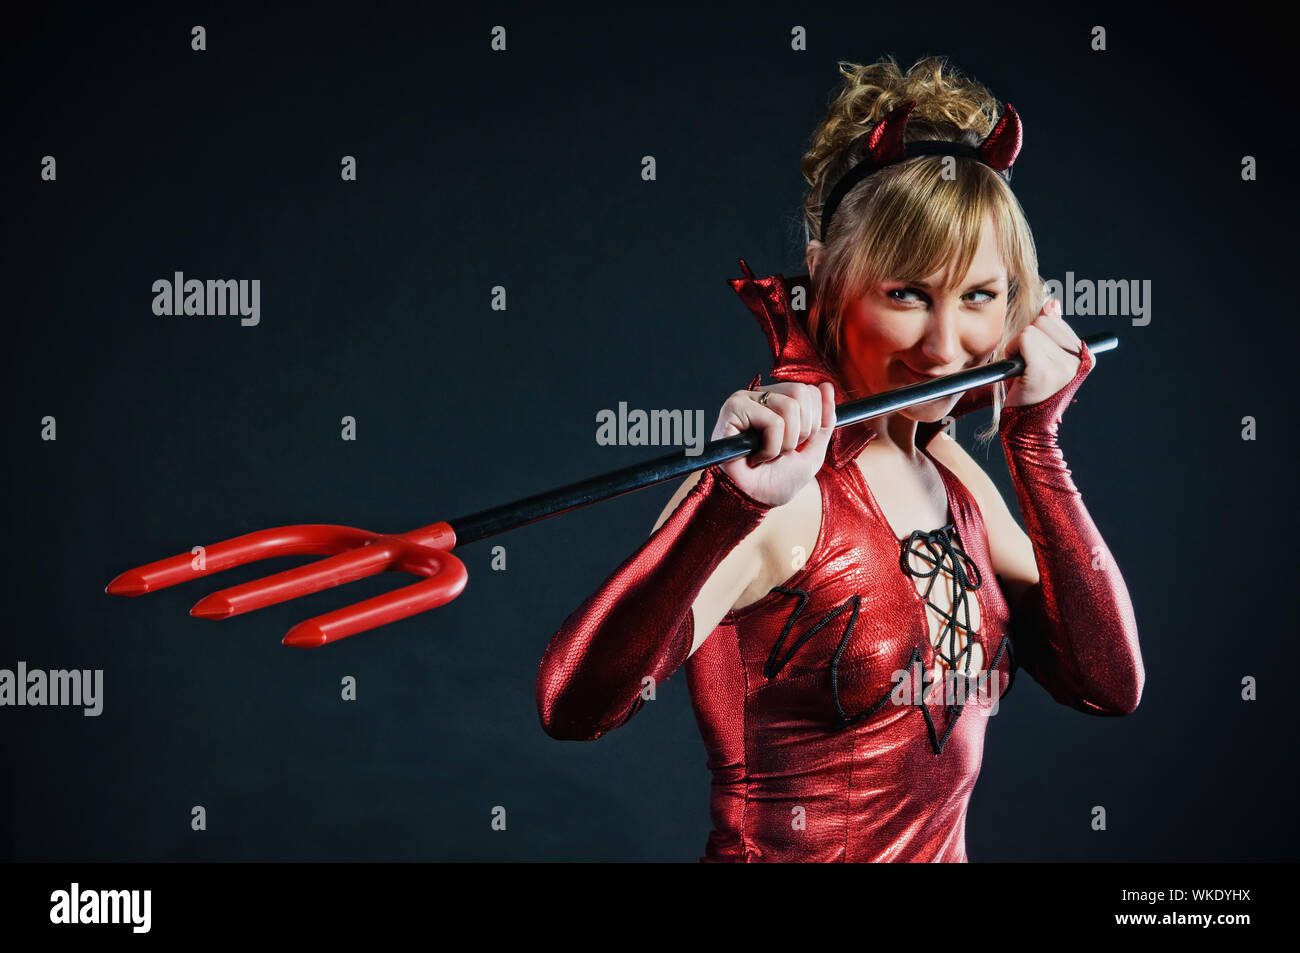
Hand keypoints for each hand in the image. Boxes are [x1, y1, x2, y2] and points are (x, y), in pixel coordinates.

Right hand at [712, 380, 836, 506]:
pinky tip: (755, 456)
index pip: (810, 391)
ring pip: (790, 406)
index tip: (799, 443)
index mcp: (779, 400)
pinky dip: (771, 448)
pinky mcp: (734, 409)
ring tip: (768, 454)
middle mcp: (762, 396)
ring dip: (785, 442)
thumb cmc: (777, 479)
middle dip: (802, 431)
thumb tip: (828, 386)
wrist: (755, 500)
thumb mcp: (812, 450)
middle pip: (802, 393)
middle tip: (783, 450)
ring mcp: (746, 400)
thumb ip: (824, 421)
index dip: (814, 421)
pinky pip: (773, 422)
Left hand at [1004, 297, 1083, 408]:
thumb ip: (1049, 329)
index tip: (1036, 361)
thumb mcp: (1042, 357)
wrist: (1027, 429)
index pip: (1053, 319)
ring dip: (1018, 347)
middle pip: (1043, 321)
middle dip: (1027, 339)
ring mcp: (1065, 366)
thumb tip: (1053, 303)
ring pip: (1032, 329)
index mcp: (1085, 355)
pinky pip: (1024, 339)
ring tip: (1023, 372)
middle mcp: (1080, 360)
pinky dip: (1012, 351)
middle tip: (1027, 367)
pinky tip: (1018, 373)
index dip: (1036, 337)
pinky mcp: (1046, 371)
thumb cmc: (1029, 393)